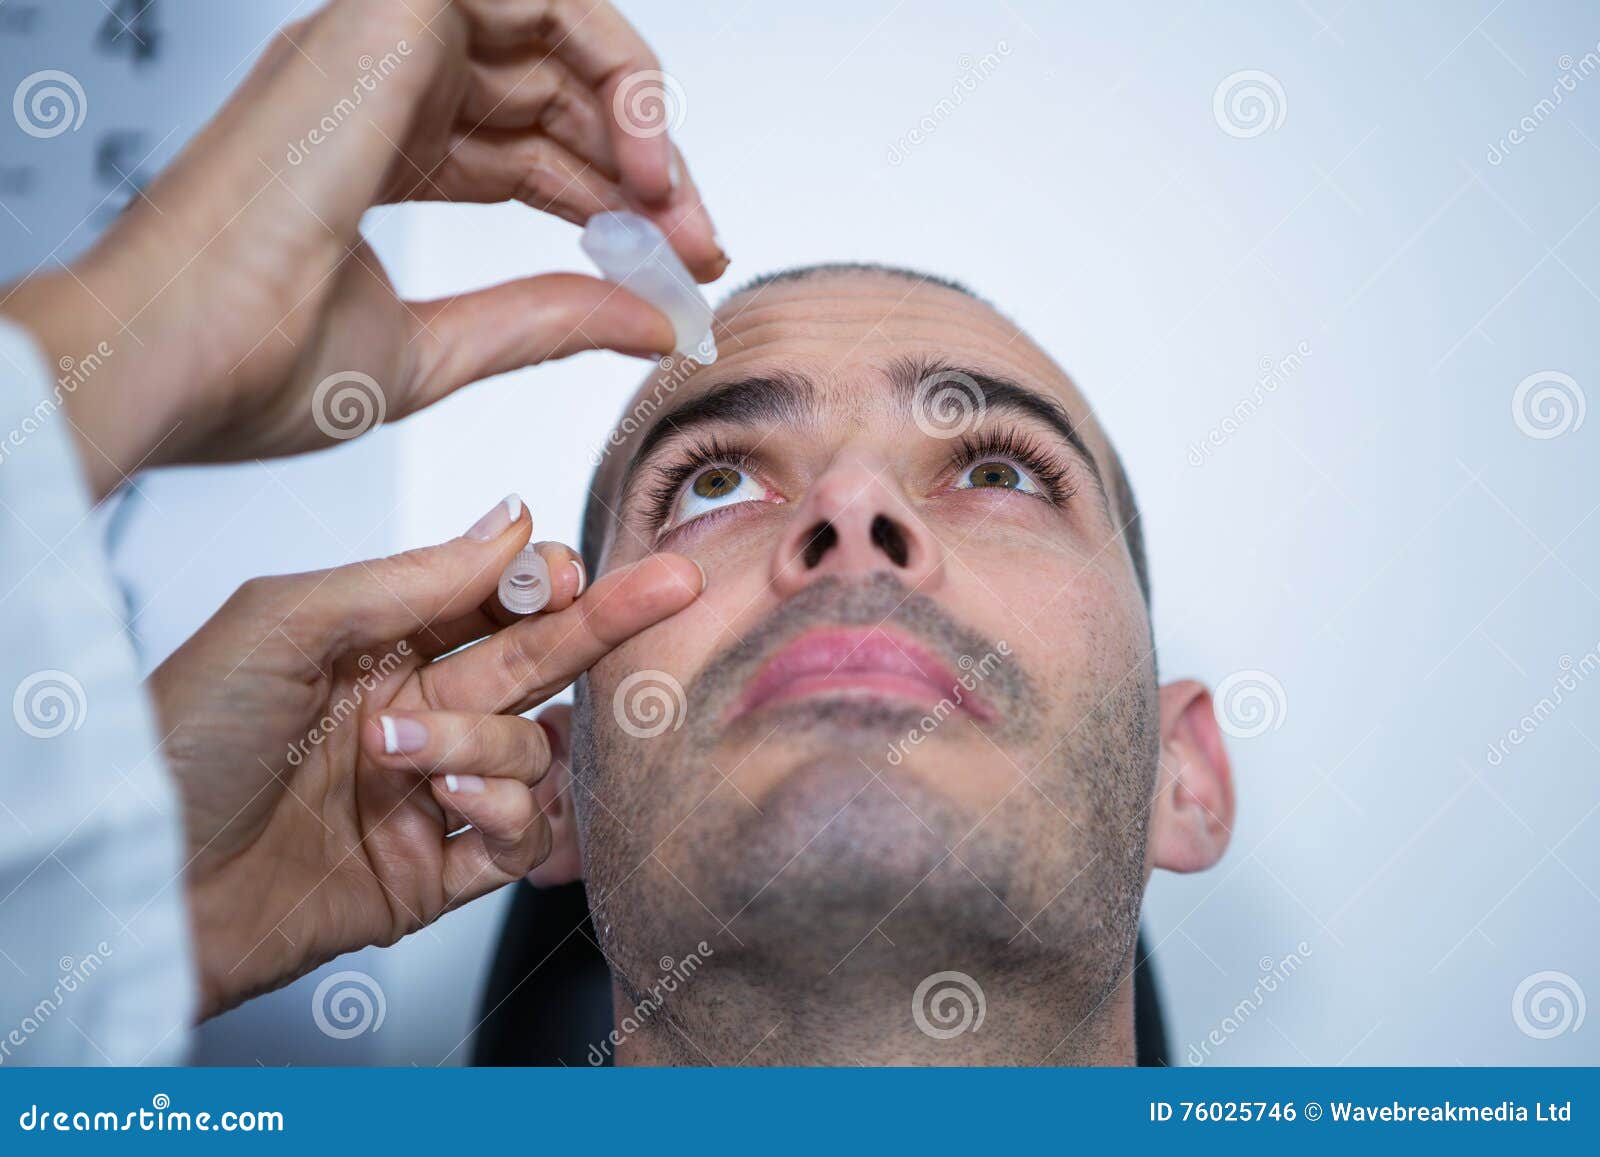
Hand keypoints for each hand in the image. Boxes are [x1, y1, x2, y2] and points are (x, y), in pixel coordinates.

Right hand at [2, 0, 724, 497]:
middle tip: (699, 246)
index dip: (610, 206)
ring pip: (559, 39)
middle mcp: (384, 86)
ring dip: (641, 124)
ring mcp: (386, 44)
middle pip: (555, 98)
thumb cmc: (260, 367)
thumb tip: (654, 320)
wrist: (174, 357)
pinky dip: (618, 74)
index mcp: (378, 151)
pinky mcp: (395, 14)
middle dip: (643, 172)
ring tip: (682, 215)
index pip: (526, 156)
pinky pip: (545, 2)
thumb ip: (548, 320)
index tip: (677, 268)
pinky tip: (650, 162)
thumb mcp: (439, 349)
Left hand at [148, 494, 703, 1016]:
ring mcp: (429, 792)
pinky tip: (448, 799)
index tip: (571, 573)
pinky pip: (520, 836)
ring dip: (489, 743)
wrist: (138, 885)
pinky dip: (505, 813)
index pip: (495, 602)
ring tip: (408, 753)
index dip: (544, 584)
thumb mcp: (286, 623)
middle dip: (601, 624)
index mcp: (377, 644)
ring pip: (532, 751)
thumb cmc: (181, 741)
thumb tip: (513, 521)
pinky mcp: (437, 871)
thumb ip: (415, 577)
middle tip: (670, 589)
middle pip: (539, 661)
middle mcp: (414, 710)